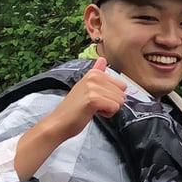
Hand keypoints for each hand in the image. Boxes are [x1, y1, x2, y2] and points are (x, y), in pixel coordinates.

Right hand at [14, 58, 127, 181]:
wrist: (59, 122)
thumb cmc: (74, 108)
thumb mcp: (86, 86)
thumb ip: (96, 73)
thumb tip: (103, 59)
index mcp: (94, 73)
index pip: (122, 85)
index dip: (112, 96)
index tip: (97, 98)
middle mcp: (94, 76)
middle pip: (122, 93)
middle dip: (112, 102)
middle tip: (95, 105)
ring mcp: (93, 87)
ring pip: (120, 101)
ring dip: (109, 109)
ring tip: (93, 108)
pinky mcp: (93, 99)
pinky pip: (115, 107)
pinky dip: (107, 114)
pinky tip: (93, 112)